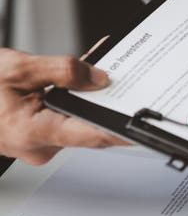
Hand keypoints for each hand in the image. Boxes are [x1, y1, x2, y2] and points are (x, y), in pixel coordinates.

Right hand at [0, 49, 125, 164]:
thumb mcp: (19, 68)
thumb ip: (62, 71)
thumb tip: (96, 78)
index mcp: (32, 132)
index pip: (90, 135)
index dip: (120, 130)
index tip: (141, 125)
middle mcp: (40, 146)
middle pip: (87, 127)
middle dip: (106, 104)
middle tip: (125, 83)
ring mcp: (41, 144)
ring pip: (77, 123)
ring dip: (89, 100)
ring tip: (98, 74)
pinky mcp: (40, 138)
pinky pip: (66, 120)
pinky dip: (74, 102)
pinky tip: (79, 83)